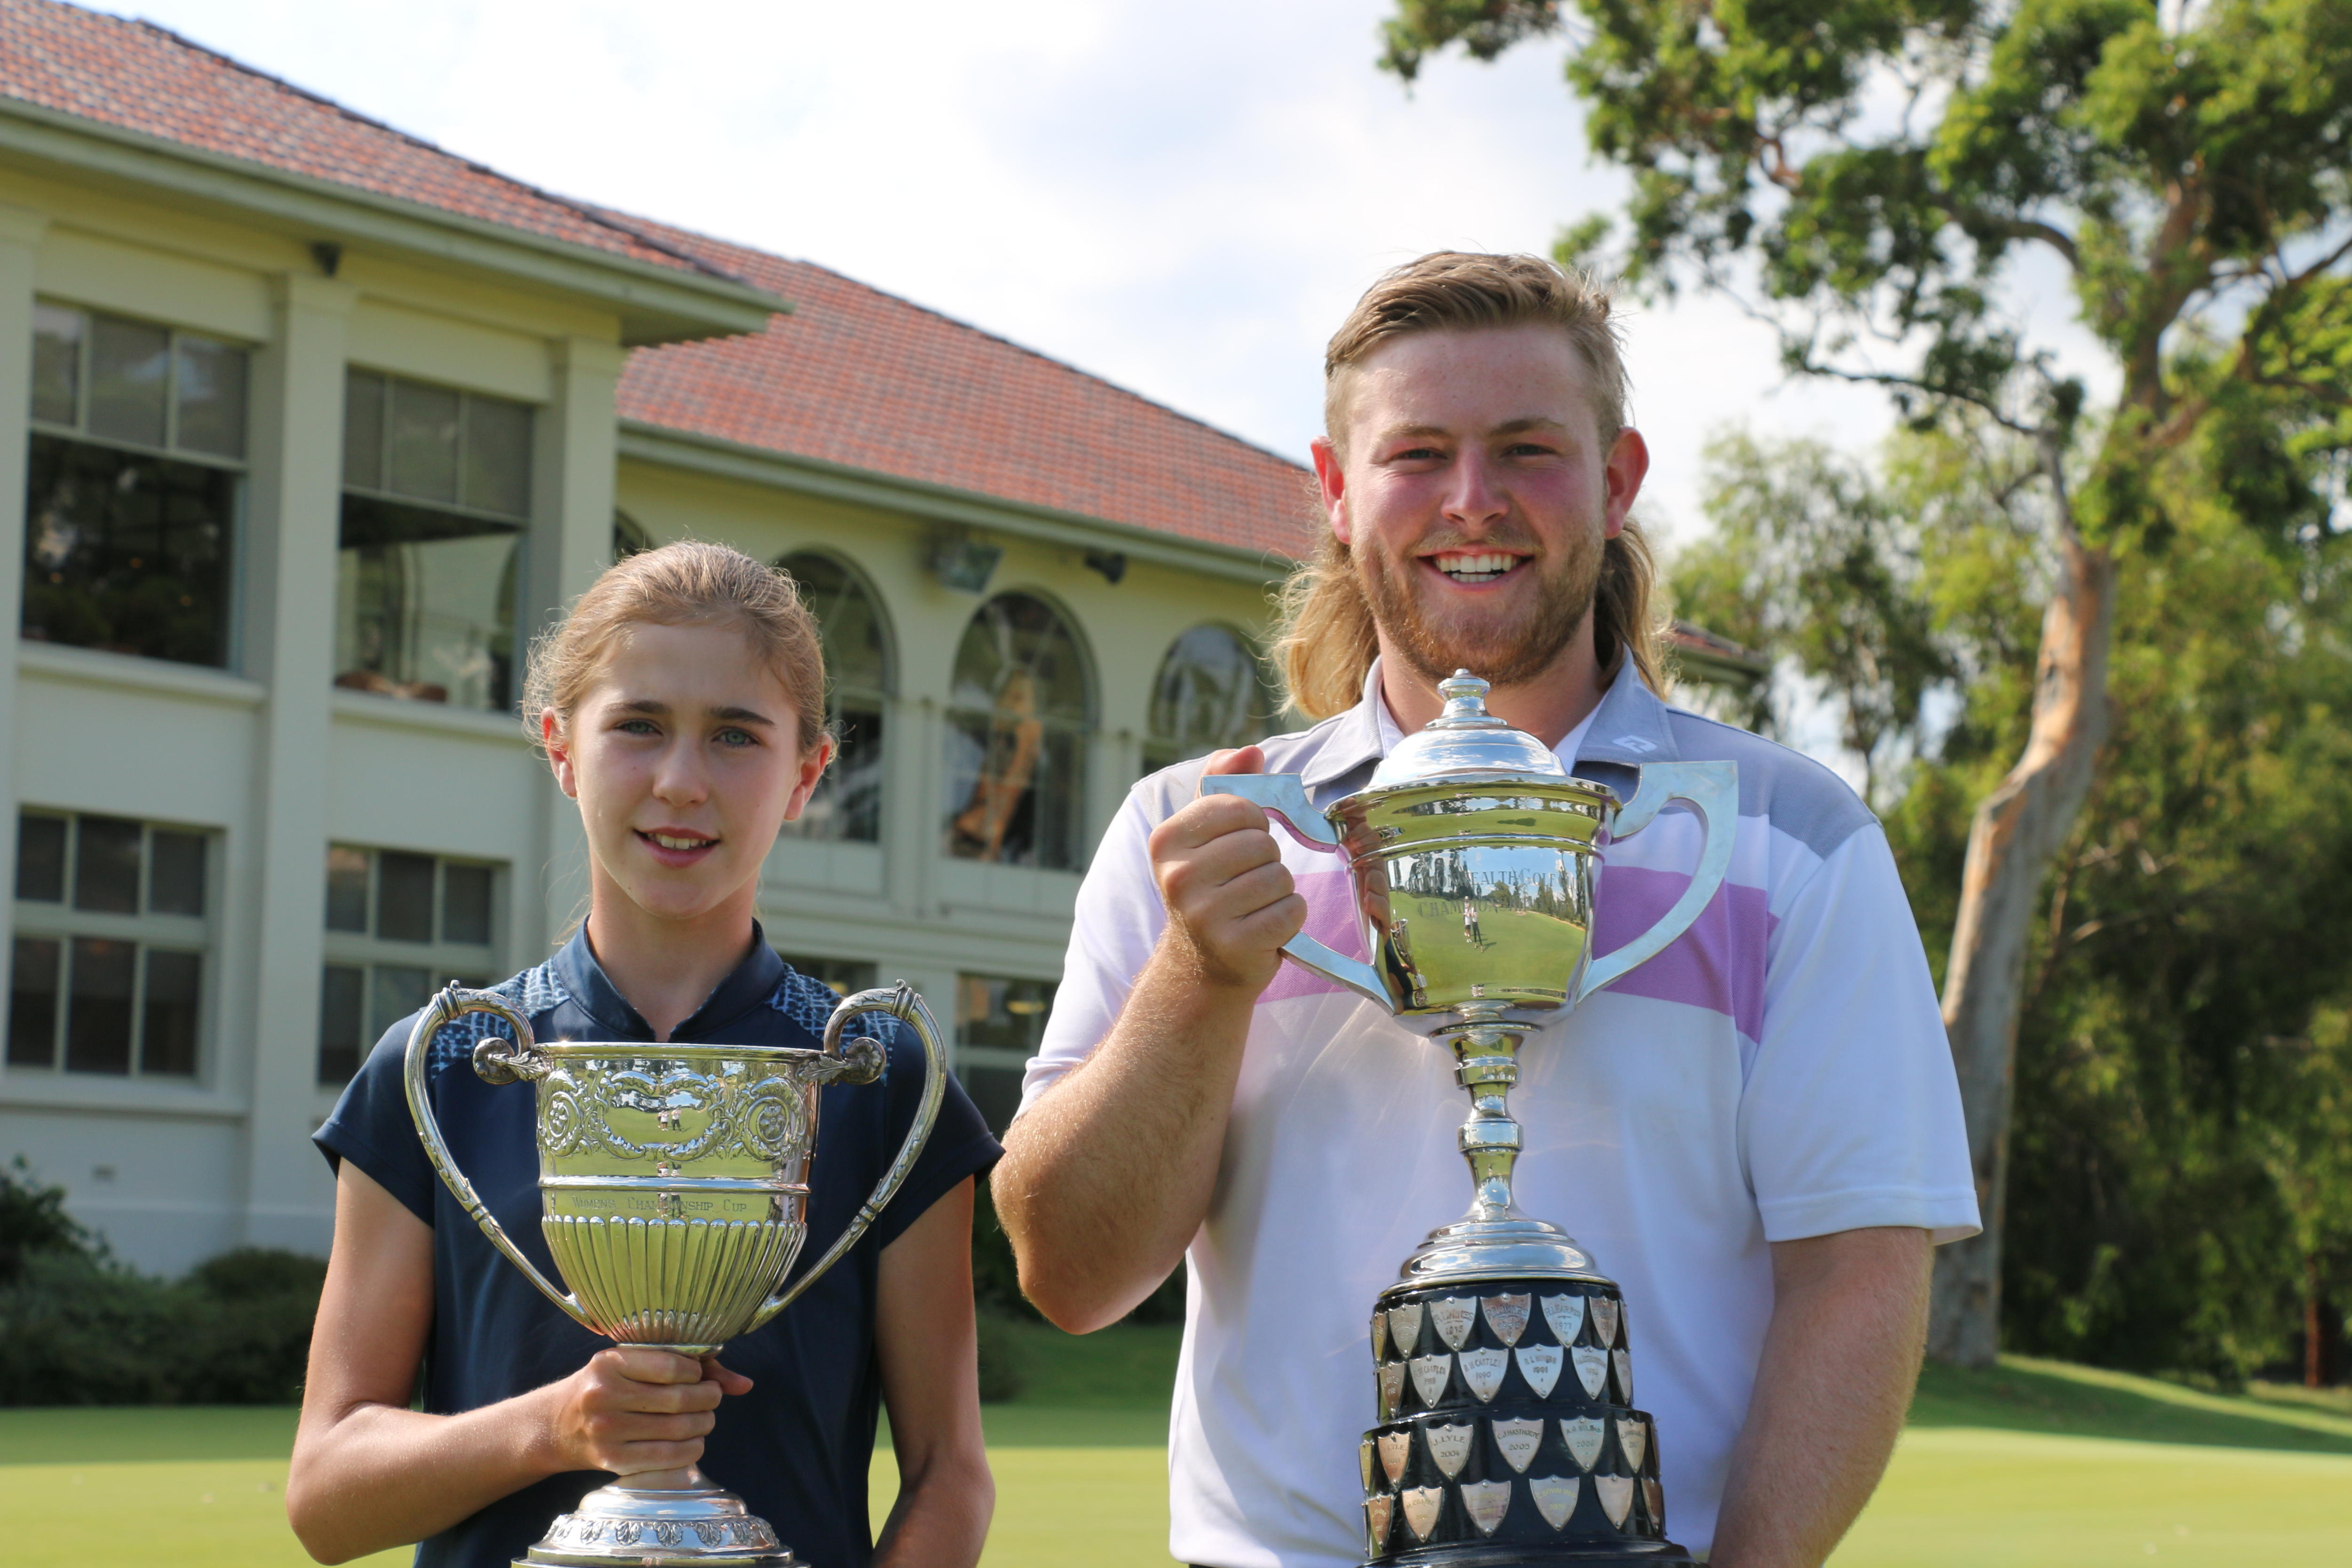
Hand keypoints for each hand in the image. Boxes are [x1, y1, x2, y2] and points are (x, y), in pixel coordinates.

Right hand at [545, 1347, 753, 1478]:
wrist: (558, 1425)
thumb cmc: (607, 1386)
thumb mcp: (634, 1364)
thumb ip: (690, 1365)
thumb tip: (745, 1384)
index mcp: (610, 1363)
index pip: (672, 1365)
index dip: (698, 1372)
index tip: (700, 1375)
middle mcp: (605, 1395)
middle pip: (679, 1399)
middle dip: (709, 1399)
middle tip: (712, 1398)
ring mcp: (607, 1430)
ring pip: (677, 1429)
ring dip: (703, 1424)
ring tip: (704, 1418)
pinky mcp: (612, 1460)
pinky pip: (666, 1458)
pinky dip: (691, 1451)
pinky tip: (694, 1442)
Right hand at [1148, 746, 1305, 994]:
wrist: (1201, 964)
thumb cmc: (1211, 888)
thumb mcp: (1206, 835)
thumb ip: (1226, 786)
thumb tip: (1250, 751)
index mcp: (1167, 841)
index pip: (1240, 808)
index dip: (1253, 824)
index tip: (1237, 845)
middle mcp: (1178, 878)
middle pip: (1262, 843)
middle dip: (1267, 860)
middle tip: (1245, 882)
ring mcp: (1203, 916)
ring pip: (1280, 877)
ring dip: (1279, 890)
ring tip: (1254, 905)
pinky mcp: (1234, 946)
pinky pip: (1291, 911)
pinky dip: (1289, 918)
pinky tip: (1265, 927)